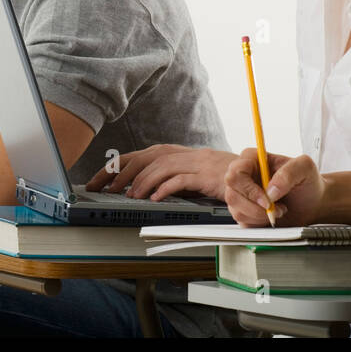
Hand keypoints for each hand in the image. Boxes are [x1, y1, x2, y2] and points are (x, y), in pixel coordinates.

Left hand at [84, 144, 236, 200]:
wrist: (252, 177)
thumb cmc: (220, 179)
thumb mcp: (190, 176)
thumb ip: (169, 177)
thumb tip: (139, 188)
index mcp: (178, 153)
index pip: (140, 155)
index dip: (117, 166)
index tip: (98, 180)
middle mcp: (184, 154)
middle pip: (146, 157)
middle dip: (122, 173)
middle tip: (105, 188)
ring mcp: (196, 162)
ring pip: (161, 166)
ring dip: (142, 181)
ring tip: (129, 196)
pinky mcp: (208, 175)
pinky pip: (183, 179)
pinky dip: (166, 188)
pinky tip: (154, 198)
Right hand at [223, 150, 326, 226]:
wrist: (312, 202)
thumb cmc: (307, 182)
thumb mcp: (305, 168)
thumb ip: (289, 172)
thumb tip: (271, 190)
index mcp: (253, 159)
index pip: (235, 173)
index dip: (249, 189)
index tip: (267, 200)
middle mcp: (244, 176)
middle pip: (232, 194)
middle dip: (256, 207)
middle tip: (275, 208)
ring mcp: (241, 194)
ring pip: (236, 211)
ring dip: (260, 216)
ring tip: (278, 210)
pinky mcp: (244, 211)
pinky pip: (242, 223)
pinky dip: (259, 224)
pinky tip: (271, 217)